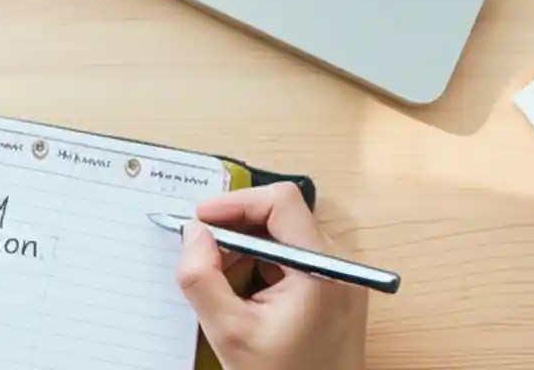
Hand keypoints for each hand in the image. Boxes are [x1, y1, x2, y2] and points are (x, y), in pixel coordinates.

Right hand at [177, 183, 367, 369]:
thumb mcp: (230, 332)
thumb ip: (202, 278)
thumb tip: (193, 232)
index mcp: (322, 268)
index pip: (281, 202)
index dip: (236, 203)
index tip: (200, 220)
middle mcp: (339, 264)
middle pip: (282, 217)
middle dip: (235, 229)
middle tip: (201, 253)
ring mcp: (341, 277)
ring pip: (284, 236)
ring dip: (246, 248)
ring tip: (220, 279)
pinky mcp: (335, 289)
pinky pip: (293, 258)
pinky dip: (262, 264)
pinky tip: (242, 292)